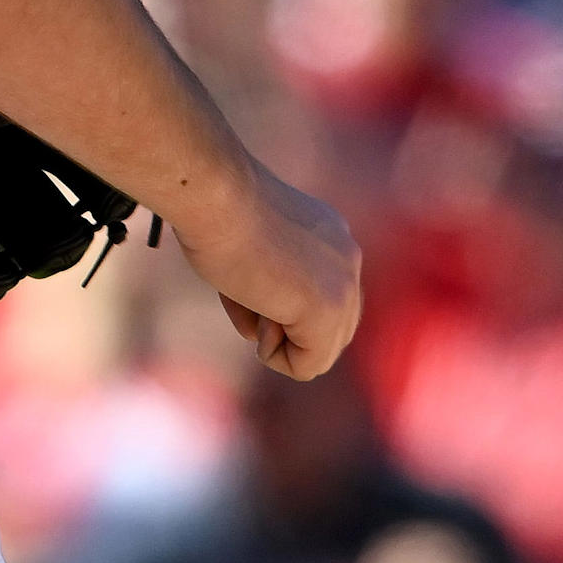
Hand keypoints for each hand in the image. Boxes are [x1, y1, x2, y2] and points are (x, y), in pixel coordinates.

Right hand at [172, 154, 361, 380]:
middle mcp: (348, 258)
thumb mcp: (253, 246)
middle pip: (327, 331)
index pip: (317, 298)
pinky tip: (257, 312)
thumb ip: (273, 279)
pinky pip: (307, 366)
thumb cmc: (215, 215)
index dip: (274, 305)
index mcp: (331, 236)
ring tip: (251, 297)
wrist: (215, 195)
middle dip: (282, 327)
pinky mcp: (328, 310)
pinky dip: (273, 354)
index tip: (247, 273)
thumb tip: (267, 327)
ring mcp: (344, 286)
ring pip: (318, 352)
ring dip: (276, 340)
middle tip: (249, 290)